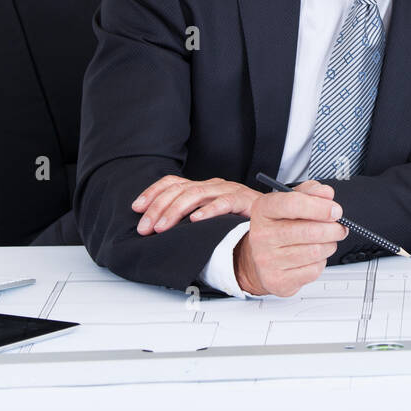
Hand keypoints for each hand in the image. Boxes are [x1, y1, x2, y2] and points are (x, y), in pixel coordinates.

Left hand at [131, 175, 263, 234]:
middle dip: (158, 208)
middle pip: (180, 189)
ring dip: (175, 210)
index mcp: (203, 187)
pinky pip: (224, 203)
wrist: (274, 220)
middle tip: (146, 227)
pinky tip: (196, 220)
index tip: (136, 208)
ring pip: (196, 194)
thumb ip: (190, 219)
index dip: (152, 192)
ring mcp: (229, 190)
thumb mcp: (209, 218)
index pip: (172, 182)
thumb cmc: (240, 222)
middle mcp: (213, 185)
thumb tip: (158, 229)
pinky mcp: (245, 200)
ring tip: (163, 226)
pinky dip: (209, 210)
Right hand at [233, 182, 347, 296]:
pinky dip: (321, 263)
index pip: (292, 204)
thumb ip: (310, 192)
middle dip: (333, 229)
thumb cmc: (279, 227)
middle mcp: (262, 235)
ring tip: (326, 241)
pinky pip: (313, 270)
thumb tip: (326, 194)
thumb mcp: (291, 201)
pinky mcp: (277, 280)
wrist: (261, 259)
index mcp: (264, 210)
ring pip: (315, 252)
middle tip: (338, 227)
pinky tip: (313, 257)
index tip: (335, 210)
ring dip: (329, 245)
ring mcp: (267, 260)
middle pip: (309, 231)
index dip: (320, 207)